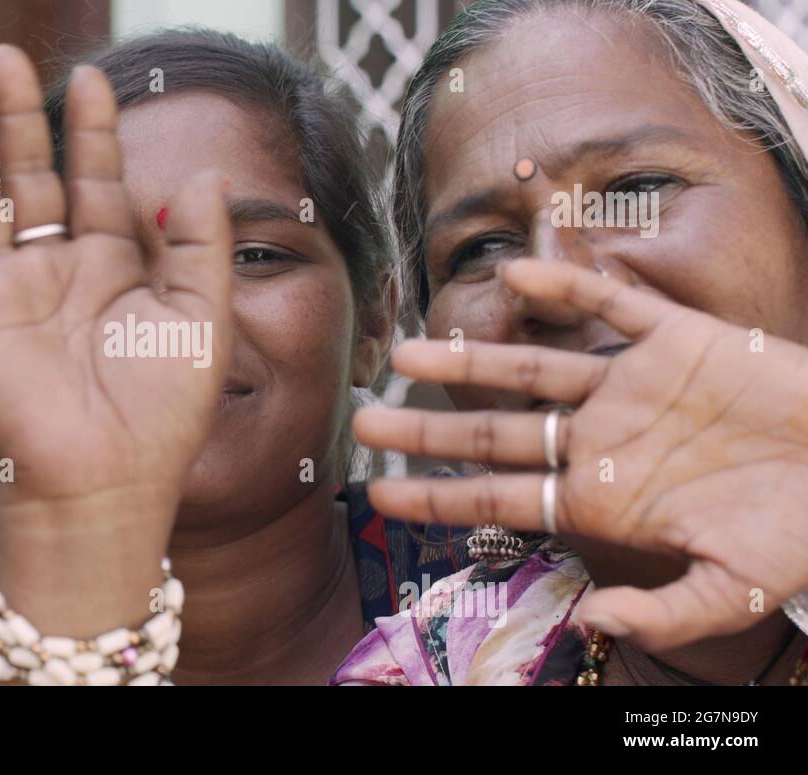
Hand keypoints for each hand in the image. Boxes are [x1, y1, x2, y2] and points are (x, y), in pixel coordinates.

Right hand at [0, 46, 232, 633]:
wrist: (107, 480)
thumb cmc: (162, 412)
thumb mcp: (201, 318)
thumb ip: (200, 244)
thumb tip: (205, 173)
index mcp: (115, 267)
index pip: (99, 179)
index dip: (92, 130)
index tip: (90, 78)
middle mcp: (56, 271)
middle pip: (29, 175)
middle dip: (16, 116)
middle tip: (1, 54)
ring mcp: (7, 293)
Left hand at [356, 259, 807, 650]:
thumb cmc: (794, 536)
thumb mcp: (730, 590)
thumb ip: (663, 613)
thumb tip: (593, 617)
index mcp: (600, 500)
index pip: (499, 499)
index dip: (439, 498)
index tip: (379, 494)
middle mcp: (600, 441)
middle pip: (495, 433)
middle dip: (428, 429)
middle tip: (363, 420)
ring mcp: (633, 389)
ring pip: (533, 369)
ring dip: (472, 359)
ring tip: (407, 353)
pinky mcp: (678, 341)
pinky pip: (612, 306)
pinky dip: (566, 289)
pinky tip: (514, 277)